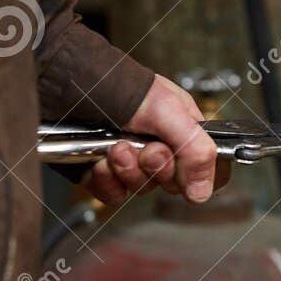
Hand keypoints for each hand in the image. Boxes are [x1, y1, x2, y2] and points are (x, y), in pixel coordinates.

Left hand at [81, 75, 218, 205]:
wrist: (69, 86)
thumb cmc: (119, 85)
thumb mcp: (169, 110)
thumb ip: (195, 149)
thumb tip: (202, 193)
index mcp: (185, 130)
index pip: (211, 168)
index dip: (201, 175)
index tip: (184, 165)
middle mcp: (162, 149)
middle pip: (175, 184)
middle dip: (157, 166)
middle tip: (147, 147)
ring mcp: (134, 164)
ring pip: (143, 189)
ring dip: (128, 170)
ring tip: (117, 147)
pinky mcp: (106, 176)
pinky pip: (115, 195)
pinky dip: (107, 180)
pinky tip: (101, 160)